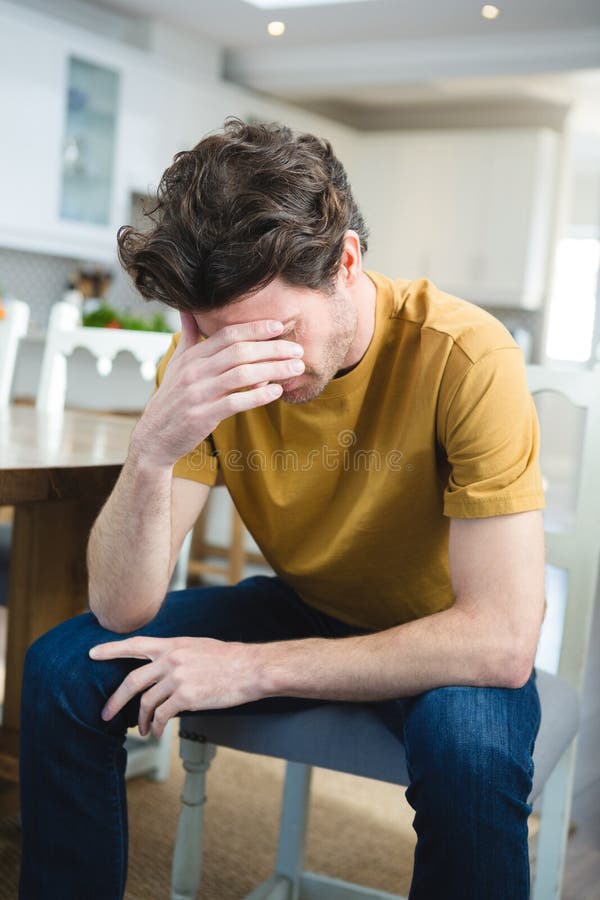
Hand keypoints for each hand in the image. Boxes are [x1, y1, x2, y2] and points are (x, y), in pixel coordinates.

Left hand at [89, 636, 262, 737]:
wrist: (250, 668)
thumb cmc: (229, 658)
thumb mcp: (197, 646)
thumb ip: (176, 654)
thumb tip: (161, 668)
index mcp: (173, 644)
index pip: (135, 644)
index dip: (111, 649)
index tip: (92, 654)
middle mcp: (171, 659)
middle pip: (132, 681)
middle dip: (115, 700)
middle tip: (105, 713)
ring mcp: (178, 678)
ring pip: (147, 702)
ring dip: (141, 719)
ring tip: (142, 729)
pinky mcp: (187, 697)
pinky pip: (162, 715)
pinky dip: (156, 726)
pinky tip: (157, 731)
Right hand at [131, 311, 304, 468]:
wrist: (155, 438)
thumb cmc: (172, 399)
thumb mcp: (177, 365)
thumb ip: (188, 337)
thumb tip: (188, 309)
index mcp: (192, 357)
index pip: (227, 335)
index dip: (254, 329)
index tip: (278, 326)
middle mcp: (194, 371)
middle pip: (239, 352)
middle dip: (272, 349)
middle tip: (297, 349)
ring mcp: (198, 393)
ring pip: (241, 375)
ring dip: (273, 370)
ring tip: (296, 368)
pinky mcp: (203, 416)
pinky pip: (235, 402)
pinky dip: (258, 396)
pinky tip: (276, 391)